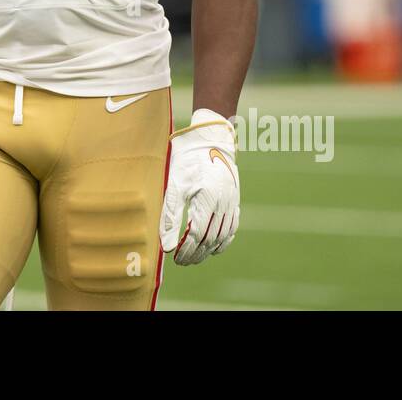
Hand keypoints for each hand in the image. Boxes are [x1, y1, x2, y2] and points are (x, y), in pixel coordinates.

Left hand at [158, 109, 238, 265]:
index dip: (186, 250)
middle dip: (196, 254)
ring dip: (208, 250)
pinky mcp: (235, 200)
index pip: (197, 234)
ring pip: (223, 236)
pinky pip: (233, 227)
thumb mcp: (174, 185)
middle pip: (210, 238)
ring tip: (194, 258)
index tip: (175, 258)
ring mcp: (232, 202)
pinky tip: (213, 248)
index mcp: (207, 198)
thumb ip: (170, 216)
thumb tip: (166, 245)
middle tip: (183, 262)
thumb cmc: (187, 160)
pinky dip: (224, 241)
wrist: (210, 139)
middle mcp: (223, 202)